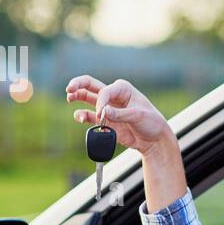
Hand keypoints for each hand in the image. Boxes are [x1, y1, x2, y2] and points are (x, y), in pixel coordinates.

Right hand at [68, 74, 186, 212]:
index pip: (104, 91)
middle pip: (90, 85)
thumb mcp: (138, 116)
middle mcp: (113, 95)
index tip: (102, 114)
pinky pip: (89, 116)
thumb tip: (103, 111)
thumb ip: (120, 114)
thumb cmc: (151, 123)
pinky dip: (83, 116)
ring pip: (87, 98)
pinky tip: (80, 117)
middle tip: (69, 89)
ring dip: (77, 97)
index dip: (100, 102)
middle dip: (78, 85)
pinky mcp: (104, 120)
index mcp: (123, 89)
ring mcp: (107, 107)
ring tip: (69, 98)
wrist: (154, 140)